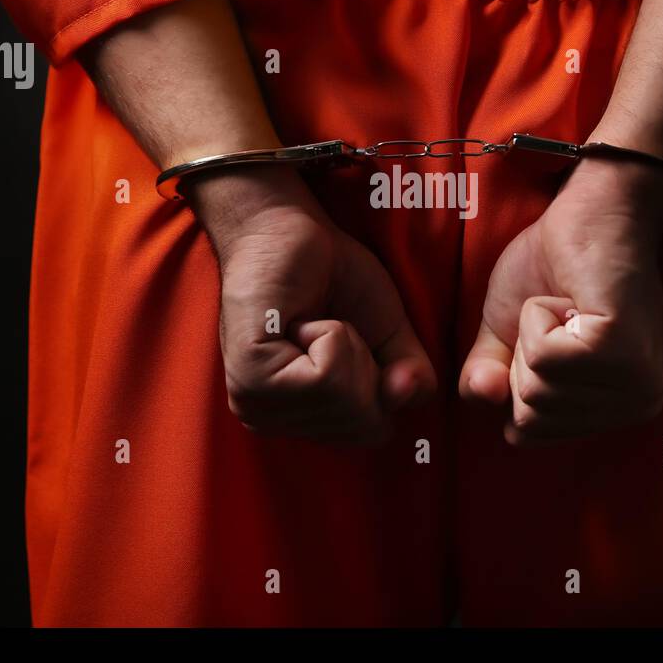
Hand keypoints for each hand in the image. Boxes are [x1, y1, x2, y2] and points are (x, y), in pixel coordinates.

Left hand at [186, 167, 436, 444]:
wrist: (290, 230)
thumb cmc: (335, 277)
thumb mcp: (389, 334)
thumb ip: (410, 378)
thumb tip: (407, 395)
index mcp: (299, 419)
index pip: (373, 432)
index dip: (379, 380)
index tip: (345, 337)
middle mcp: (271, 422)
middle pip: (364, 423)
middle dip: (365, 363)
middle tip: (328, 326)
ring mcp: (256, 405)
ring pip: (347, 402)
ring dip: (345, 345)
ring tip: (311, 322)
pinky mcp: (252, 378)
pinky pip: (327, 377)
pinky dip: (331, 336)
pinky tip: (298, 321)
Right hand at [458, 158, 662, 445]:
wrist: (586, 211)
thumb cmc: (550, 266)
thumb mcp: (505, 334)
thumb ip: (487, 378)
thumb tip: (485, 395)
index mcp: (614, 410)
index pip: (526, 434)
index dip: (513, 378)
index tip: (546, 335)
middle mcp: (637, 405)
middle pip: (529, 418)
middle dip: (522, 356)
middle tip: (558, 314)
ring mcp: (635, 382)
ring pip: (536, 390)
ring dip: (533, 333)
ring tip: (568, 305)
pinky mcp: (621, 350)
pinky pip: (545, 358)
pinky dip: (539, 317)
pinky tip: (573, 298)